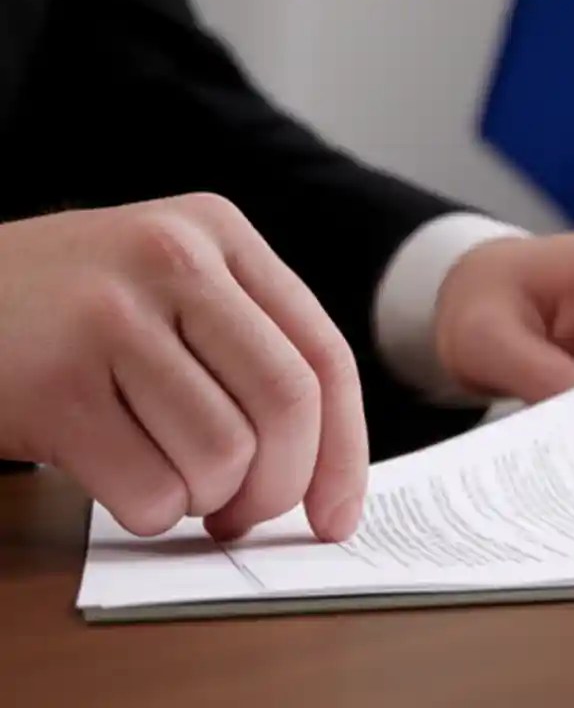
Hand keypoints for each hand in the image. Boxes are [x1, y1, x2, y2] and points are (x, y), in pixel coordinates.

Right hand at [0, 194, 366, 540]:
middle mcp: (172, 259)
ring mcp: (109, 317)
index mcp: (219, 233)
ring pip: (223, 455)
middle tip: (244, 512)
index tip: (338, 515)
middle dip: (280, 485)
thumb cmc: (73, 313)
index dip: (344, 451)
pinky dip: (149, 511)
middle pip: (288, 405)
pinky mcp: (54, 385)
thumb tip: (327, 476)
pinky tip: (119, 478)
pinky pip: (150, 490)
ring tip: (170, 480)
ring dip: (206, 499)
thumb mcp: (170, 287)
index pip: (324, 355)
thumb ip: (253, 349)